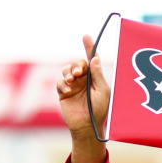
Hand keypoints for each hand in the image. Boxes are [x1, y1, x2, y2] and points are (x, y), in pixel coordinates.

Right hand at [56, 35, 109, 162]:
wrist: (87, 126)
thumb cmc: (99, 109)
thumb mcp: (102, 91)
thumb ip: (97, 75)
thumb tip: (94, 59)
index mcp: (94, 77)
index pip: (91, 59)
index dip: (89, 47)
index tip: (86, 36)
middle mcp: (83, 79)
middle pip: (77, 63)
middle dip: (77, 64)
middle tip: (79, 72)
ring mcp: (73, 85)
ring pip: (66, 70)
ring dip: (69, 72)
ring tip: (72, 81)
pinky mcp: (63, 93)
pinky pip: (60, 82)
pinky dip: (63, 84)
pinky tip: (68, 90)